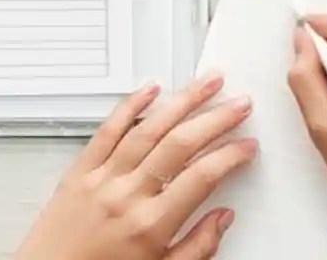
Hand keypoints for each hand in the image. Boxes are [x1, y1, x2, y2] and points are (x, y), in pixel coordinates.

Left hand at [15, 76, 257, 259]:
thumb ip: (197, 247)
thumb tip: (222, 217)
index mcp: (150, 225)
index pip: (202, 178)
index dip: (230, 156)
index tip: (247, 145)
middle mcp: (126, 196)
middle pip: (179, 144)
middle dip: (215, 118)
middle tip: (239, 103)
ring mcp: (101, 179)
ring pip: (147, 128)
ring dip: (181, 101)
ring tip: (206, 83)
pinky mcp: (79, 171)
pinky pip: (107, 130)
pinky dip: (130, 105)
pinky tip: (149, 90)